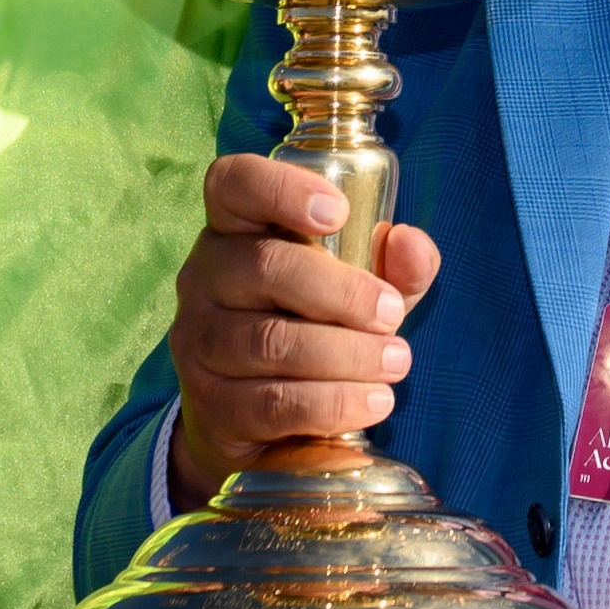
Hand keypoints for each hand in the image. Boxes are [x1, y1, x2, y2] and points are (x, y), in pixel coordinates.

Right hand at [165, 153, 439, 510]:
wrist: (255, 423)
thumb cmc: (313, 329)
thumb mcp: (359, 291)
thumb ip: (394, 265)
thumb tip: (410, 242)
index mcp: (234, 230)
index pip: (234, 184)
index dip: (281, 189)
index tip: (339, 213)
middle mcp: (204, 277)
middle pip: (265, 266)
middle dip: (342, 292)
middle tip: (392, 315)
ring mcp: (199, 342)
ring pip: (271, 340)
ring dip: (347, 354)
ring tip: (396, 363)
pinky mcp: (211, 405)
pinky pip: (273, 402)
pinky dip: (333, 402)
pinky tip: (373, 401)